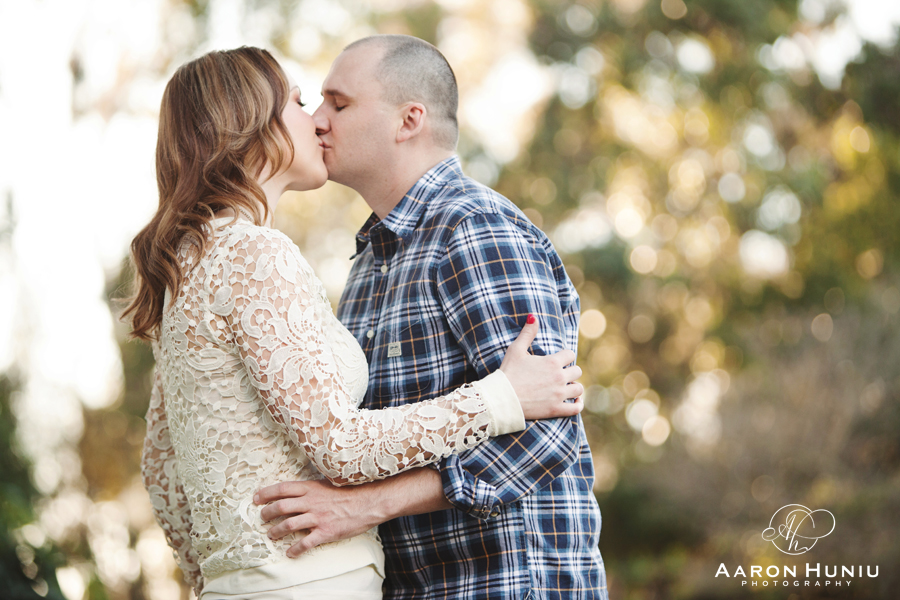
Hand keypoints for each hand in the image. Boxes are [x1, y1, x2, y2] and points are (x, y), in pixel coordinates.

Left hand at [254, 479, 387, 557]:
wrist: (370, 501)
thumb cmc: (352, 491)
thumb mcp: (329, 483)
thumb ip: (313, 488)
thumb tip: (299, 491)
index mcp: (311, 487)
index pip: (282, 488)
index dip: (266, 493)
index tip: (256, 498)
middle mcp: (311, 501)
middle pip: (281, 507)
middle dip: (267, 513)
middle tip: (262, 518)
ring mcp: (318, 517)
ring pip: (288, 525)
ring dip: (276, 531)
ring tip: (271, 534)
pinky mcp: (326, 532)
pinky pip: (305, 543)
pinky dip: (295, 550)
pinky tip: (290, 553)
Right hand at [499, 314, 583, 419]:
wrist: (502, 398)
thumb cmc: (508, 373)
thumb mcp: (516, 350)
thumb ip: (527, 333)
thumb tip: (533, 316)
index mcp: (552, 362)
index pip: (570, 354)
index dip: (565, 356)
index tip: (559, 360)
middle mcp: (559, 377)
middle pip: (577, 371)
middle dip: (570, 371)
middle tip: (561, 374)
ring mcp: (559, 394)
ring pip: (579, 389)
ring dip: (574, 387)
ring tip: (568, 387)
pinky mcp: (556, 409)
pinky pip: (576, 408)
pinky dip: (578, 405)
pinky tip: (575, 402)